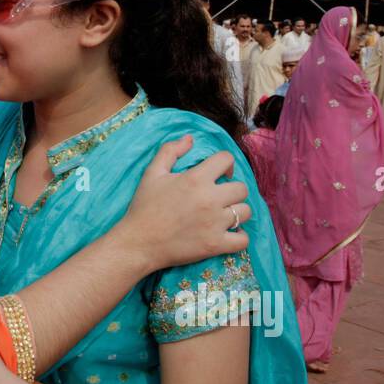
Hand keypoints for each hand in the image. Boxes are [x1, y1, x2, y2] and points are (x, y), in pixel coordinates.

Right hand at [106, 136, 250, 274]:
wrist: (139, 242)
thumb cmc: (144, 206)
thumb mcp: (152, 173)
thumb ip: (171, 151)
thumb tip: (190, 138)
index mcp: (195, 178)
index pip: (227, 159)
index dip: (226, 163)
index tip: (221, 172)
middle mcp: (210, 199)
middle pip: (242, 188)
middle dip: (233, 189)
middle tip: (221, 196)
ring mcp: (215, 223)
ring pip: (245, 212)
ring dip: (237, 212)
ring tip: (224, 215)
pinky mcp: (216, 245)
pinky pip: (243, 239)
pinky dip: (239, 236)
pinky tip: (228, 233)